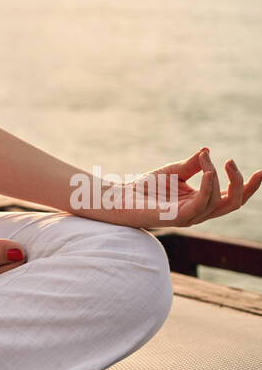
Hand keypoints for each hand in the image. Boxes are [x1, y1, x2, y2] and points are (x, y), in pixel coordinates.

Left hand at [117, 147, 261, 228]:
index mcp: (202, 201)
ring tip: (209, 159)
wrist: (121, 196)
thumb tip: (207, 151)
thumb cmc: (146, 187)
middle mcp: (200, 212)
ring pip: (220, 203)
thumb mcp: (174, 171)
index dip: (250, 186)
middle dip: (242, 185)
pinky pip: (202, 205)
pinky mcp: (178, 218)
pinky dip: (209, 187)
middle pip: (233, 204)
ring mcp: (190, 217)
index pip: (232, 197)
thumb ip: (193, 165)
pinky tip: (209, 171)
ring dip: (216, 176)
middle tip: (231, 161)